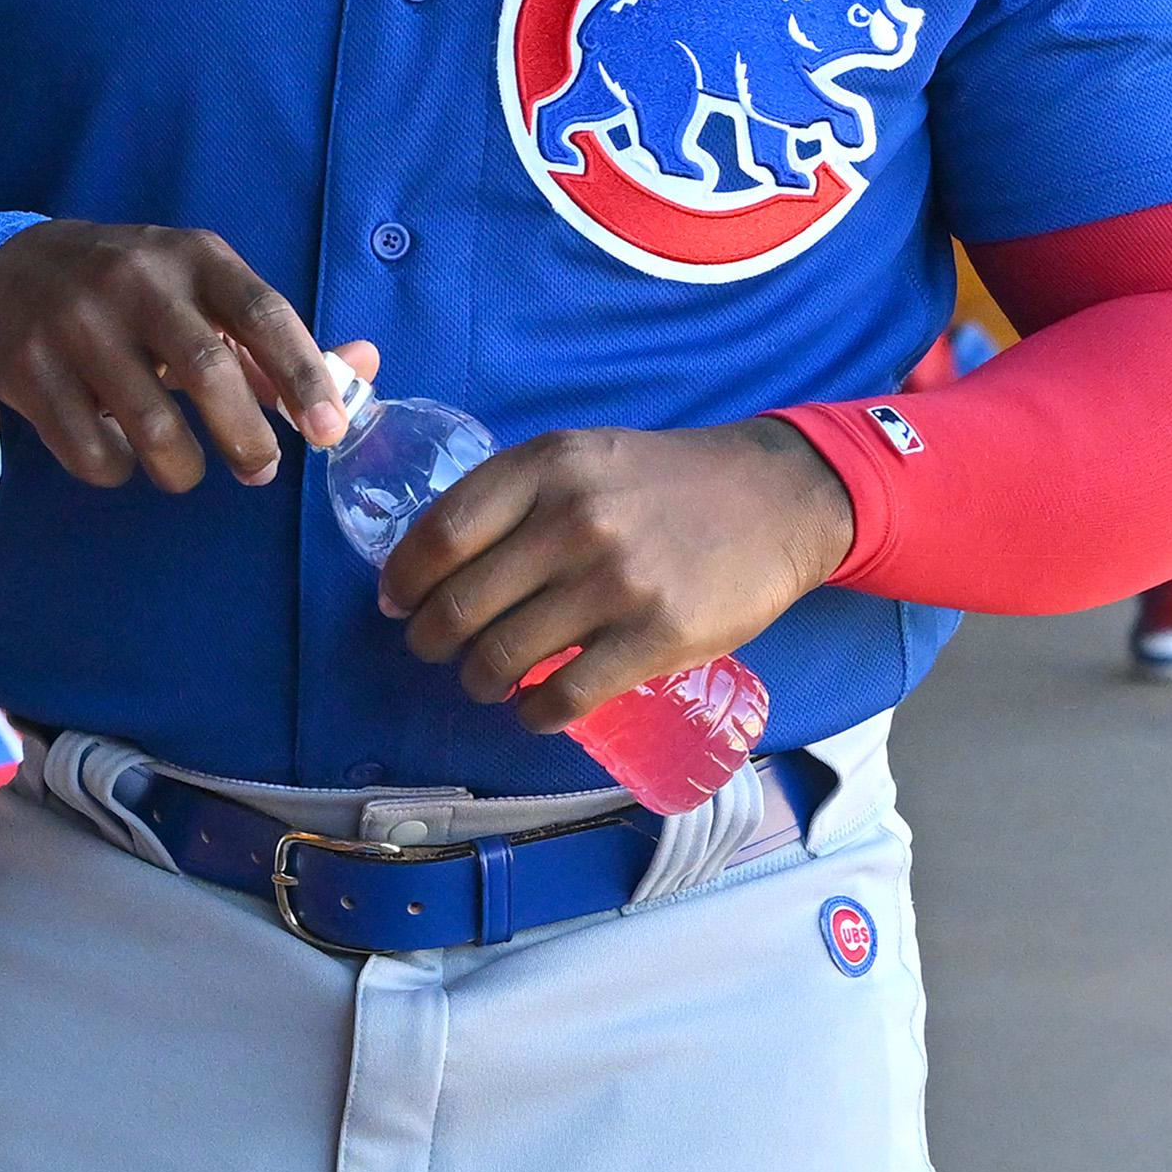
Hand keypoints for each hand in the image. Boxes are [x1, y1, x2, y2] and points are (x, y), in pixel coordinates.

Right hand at [0, 223, 344, 492]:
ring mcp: (76, 322)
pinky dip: (116, 470)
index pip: (264, 314)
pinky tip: (118, 455)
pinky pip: (90, 450)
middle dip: (248, 438)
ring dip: (181, 469)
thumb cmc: (131, 290)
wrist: (3, 269)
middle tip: (262, 471)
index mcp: (194, 256)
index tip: (330, 432)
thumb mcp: (201, 290)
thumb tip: (365, 368)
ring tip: (185, 472)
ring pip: (150, 425)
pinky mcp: (27, 366)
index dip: (304, 376)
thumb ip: (276, 339)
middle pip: (209, 372)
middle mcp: (136, 280)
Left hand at [376, 420, 855, 729]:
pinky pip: (562, 697)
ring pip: (502, 657)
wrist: (775, 498)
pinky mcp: (656, 637)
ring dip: (479, 680)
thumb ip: (513, 497)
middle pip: (460, 605)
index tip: (397, 601)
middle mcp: (574, 520)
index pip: (440, 535)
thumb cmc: (664, 482)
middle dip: (430, 640)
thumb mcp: (583, 457)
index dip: (403, 579)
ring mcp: (616, 582)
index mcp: (547, 466)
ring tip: (486, 679)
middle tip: (436, 649)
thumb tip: (429, 562)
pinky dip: (531, 714)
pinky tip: (532, 708)